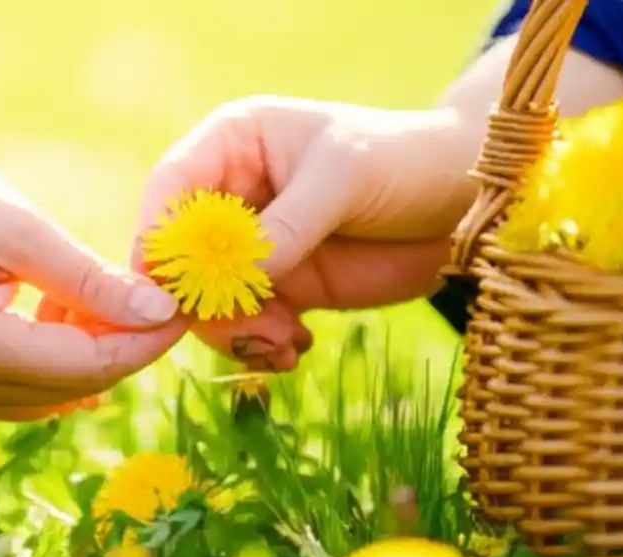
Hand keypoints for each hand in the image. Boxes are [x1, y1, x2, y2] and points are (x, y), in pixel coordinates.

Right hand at [0, 152, 187, 419]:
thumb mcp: (17, 229)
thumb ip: (90, 279)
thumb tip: (159, 312)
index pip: (93, 364)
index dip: (148, 338)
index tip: (188, 304)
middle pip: (79, 386)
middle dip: (127, 345)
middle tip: (161, 296)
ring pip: (56, 394)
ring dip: (91, 351)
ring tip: (99, 292)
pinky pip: (24, 391)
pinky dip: (55, 358)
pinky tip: (59, 309)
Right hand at [135, 96, 482, 370]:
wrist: (464, 205)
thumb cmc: (404, 161)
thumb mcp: (344, 178)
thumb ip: (289, 224)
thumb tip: (238, 273)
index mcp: (235, 142)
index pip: (171, 188)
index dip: (158, 238)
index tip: (166, 288)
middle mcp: (234, 194)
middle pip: (179, 256)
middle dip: (200, 301)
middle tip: (244, 329)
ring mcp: (256, 245)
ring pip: (208, 300)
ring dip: (235, 331)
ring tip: (282, 343)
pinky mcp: (284, 286)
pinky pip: (247, 324)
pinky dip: (261, 345)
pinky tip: (295, 348)